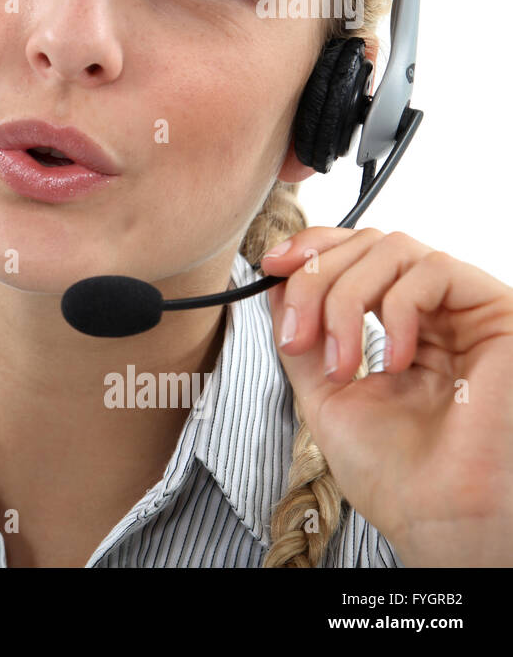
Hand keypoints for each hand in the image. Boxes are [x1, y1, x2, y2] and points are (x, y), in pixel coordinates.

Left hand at [259, 227, 512, 565]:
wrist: (433, 517)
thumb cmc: (392, 472)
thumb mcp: (324, 390)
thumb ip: (304, 335)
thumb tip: (278, 284)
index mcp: (398, 328)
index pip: (356, 255)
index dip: (312, 248)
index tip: (271, 267)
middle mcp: (434, 315)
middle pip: (367, 244)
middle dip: (316, 279)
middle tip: (297, 334)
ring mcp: (465, 313)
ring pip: (394, 248)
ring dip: (345, 297)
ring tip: (341, 360)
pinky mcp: (497, 315)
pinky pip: (435, 269)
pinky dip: (395, 308)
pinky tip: (392, 360)